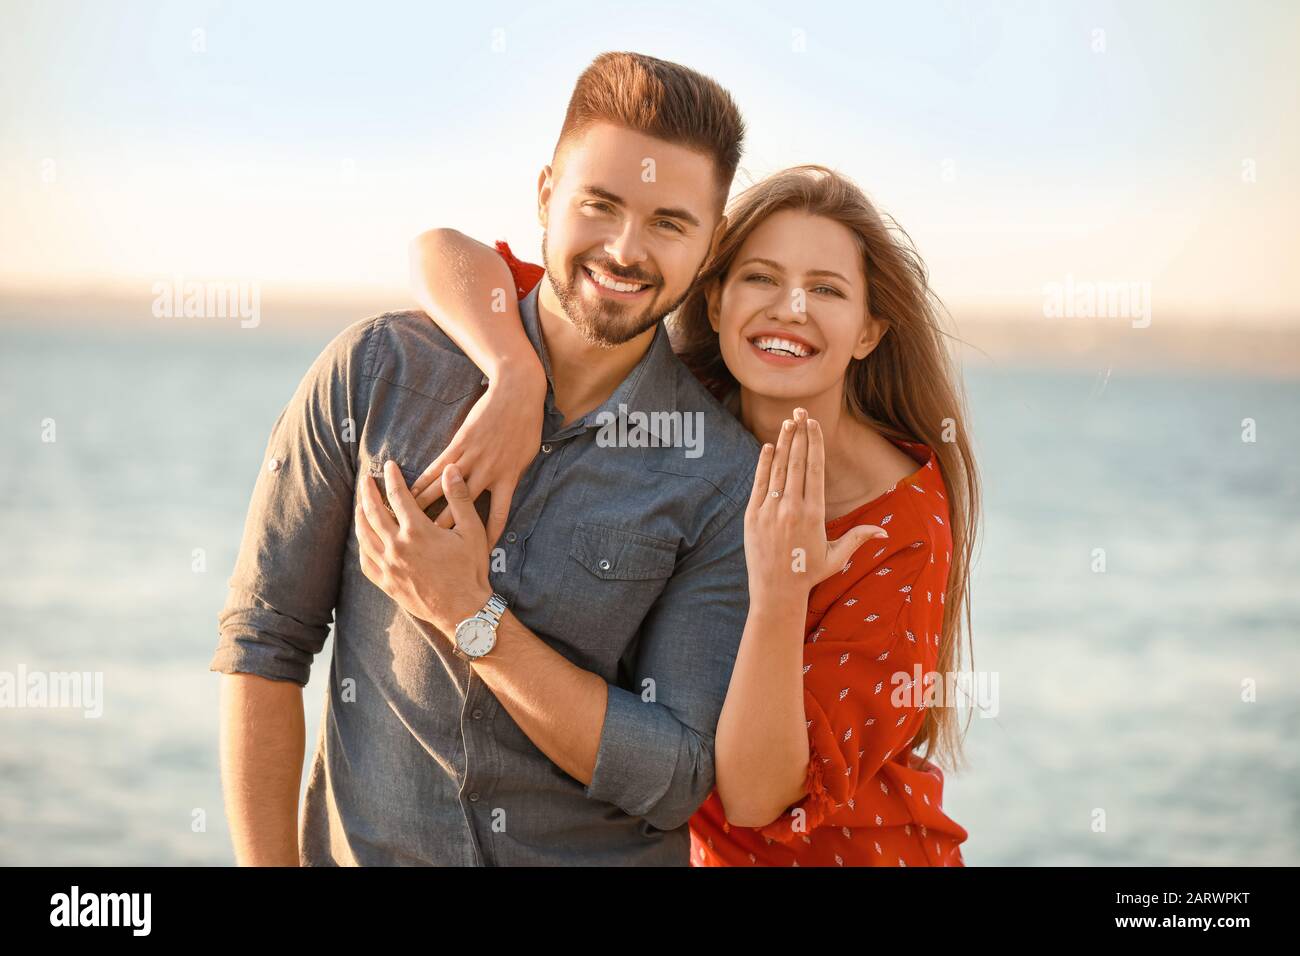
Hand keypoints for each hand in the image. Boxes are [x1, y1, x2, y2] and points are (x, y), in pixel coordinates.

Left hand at [355, 459, 491, 635]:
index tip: (389, 466)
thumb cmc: (470, 570)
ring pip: (364, 535)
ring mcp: (389, 567)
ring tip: (359, 504)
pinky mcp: (386, 583)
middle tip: (365, 478)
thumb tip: (450, 470)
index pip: (398, 495)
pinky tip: (363, 538)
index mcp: (417, 531)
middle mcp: (397, 547)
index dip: (392, 478)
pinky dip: (361, 545)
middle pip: (373, 512)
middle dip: (367, 491)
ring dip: (360, 515)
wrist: (464, 610)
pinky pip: (365, 560)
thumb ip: (459, 498)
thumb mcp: (472, 531)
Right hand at [410, 373, 546, 550]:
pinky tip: (408, 493)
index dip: (489, 537)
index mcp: (509, 479)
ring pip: (444, 491)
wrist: (516, 392)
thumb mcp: (527, 456)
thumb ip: (514, 476)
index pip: (499, 516)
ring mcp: (471, 459)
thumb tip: (507, 491)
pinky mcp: (458, 444)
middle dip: (448, 531)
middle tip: (434, 548)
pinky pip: (436, 468)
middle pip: (464, 510)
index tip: (480, 556)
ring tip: (409, 525)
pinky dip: (422, 482)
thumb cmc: (526, 424)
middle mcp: (488, 473)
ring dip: (425, 509)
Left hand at [744, 407, 886, 599]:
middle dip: (799, 434)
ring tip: (787, 423)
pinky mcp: (752, 516)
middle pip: (796, 462)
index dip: (814, 443)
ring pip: (777, 469)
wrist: (776, 592)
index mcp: (814, 514)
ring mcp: (770, 511)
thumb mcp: (836, 556)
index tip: (813, 424)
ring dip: (782, 443)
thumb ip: (857, 538)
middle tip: (800, 412)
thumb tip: (884, 532)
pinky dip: (764, 464)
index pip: (814, 469)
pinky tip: (768, 447)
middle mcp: (792, 508)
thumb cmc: (808, 573)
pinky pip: (760, 484)